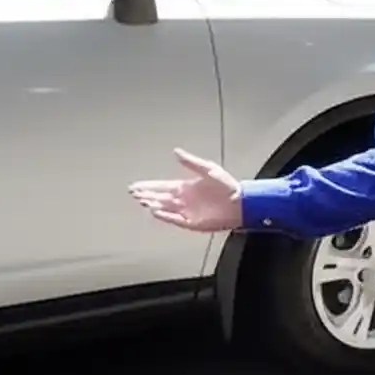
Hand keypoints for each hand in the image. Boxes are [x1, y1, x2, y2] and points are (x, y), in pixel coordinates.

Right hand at [128, 148, 243, 231]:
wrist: (240, 202)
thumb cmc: (226, 186)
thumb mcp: (208, 169)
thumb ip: (190, 162)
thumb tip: (176, 151)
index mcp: (186, 187)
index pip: (162, 186)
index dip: (149, 186)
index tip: (136, 186)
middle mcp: (184, 200)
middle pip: (160, 198)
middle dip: (147, 195)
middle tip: (134, 193)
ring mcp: (187, 212)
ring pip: (165, 208)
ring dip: (154, 205)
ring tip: (142, 201)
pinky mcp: (192, 223)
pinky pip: (175, 220)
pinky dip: (165, 216)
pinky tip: (155, 212)